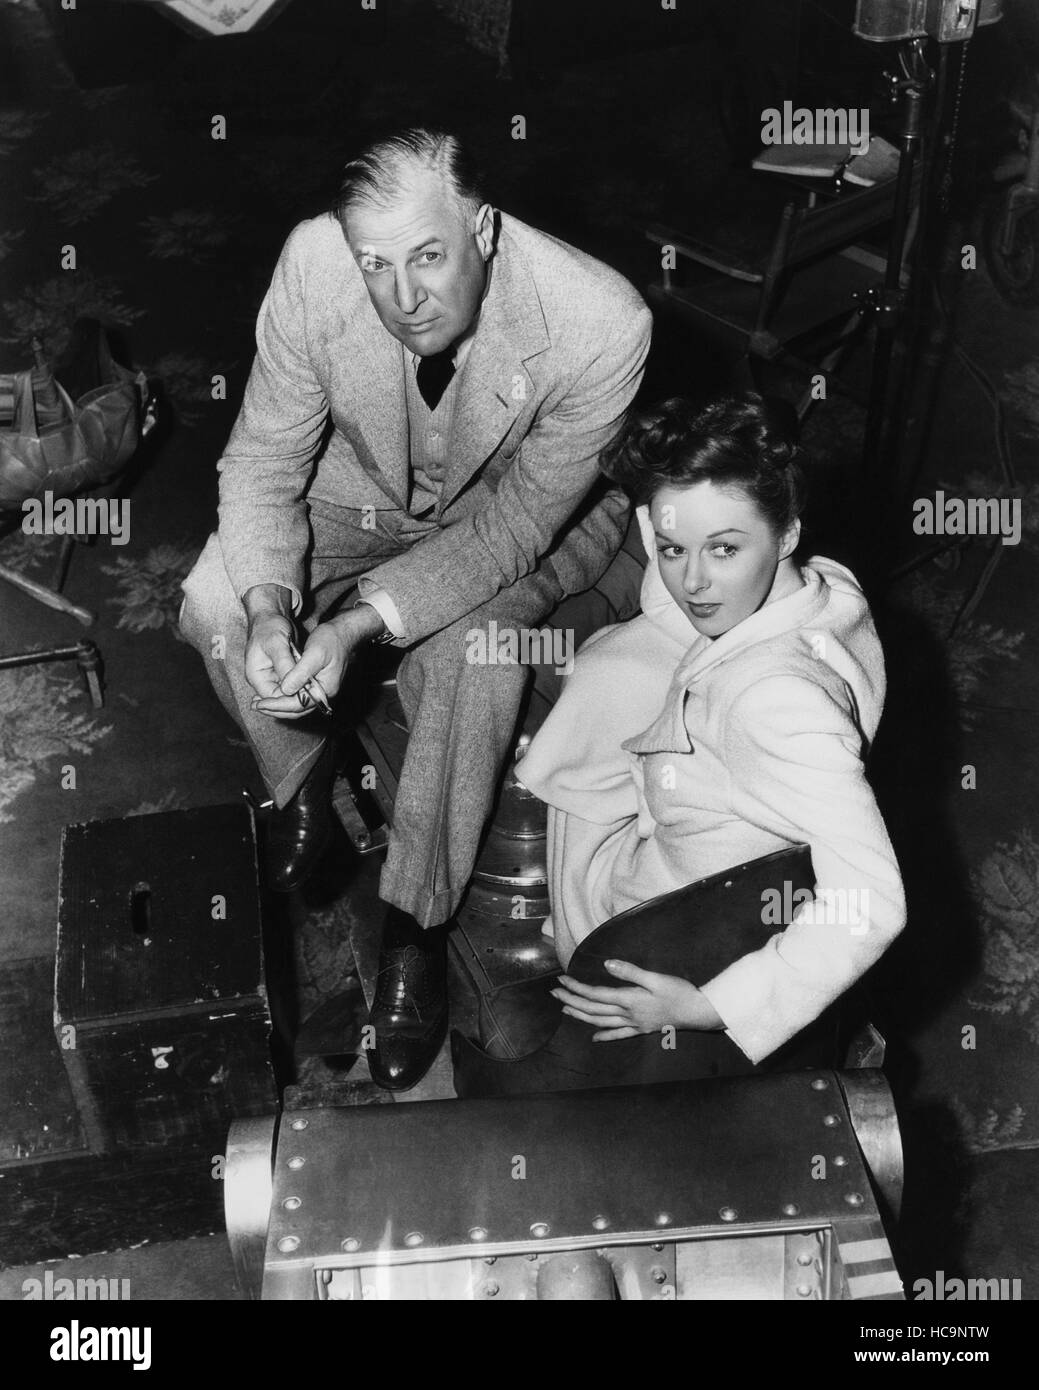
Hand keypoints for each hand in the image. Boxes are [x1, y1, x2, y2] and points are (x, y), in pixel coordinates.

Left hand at [248, 607, 379, 720]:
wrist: (344, 633)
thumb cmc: (331, 640)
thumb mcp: (315, 653)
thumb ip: (300, 673)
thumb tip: (285, 690)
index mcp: (324, 689)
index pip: (298, 705)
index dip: (277, 705)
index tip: (260, 704)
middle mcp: (323, 694)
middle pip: (296, 710)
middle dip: (275, 710)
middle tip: (255, 706)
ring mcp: (320, 691)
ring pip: (296, 706)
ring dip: (277, 705)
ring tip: (259, 703)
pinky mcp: (316, 685)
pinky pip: (298, 697)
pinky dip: (284, 698)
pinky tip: (271, 694)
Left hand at [551, 959, 724, 1041]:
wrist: (698, 1013)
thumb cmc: (679, 992)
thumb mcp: (656, 978)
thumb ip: (630, 972)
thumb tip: (607, 965)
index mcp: (628, 1000)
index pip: (595, 994)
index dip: (576, 987)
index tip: (562, 979)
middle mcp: (627, 1015)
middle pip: (593, 1009)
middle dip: (571, 1000)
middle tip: (554, 992)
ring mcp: (634, 1024)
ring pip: (601, 1022)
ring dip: (581, 1016)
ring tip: (565, 1009)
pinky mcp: (642, 1029)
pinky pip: (619, 1034)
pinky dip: (605, 1035)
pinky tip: (595, 1038)